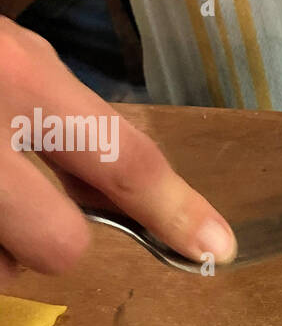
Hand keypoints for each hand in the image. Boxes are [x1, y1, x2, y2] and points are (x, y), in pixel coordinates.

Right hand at [0, 17, 234, 286]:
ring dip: (1, 247)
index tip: (216, 245)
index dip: (174, 210)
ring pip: (5, 268)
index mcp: (20, 78)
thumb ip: (70, 118)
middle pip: (60, 244)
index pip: (123, 158)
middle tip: (22, 203)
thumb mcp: (10, 57)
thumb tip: (126, 193)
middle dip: (48, 238)